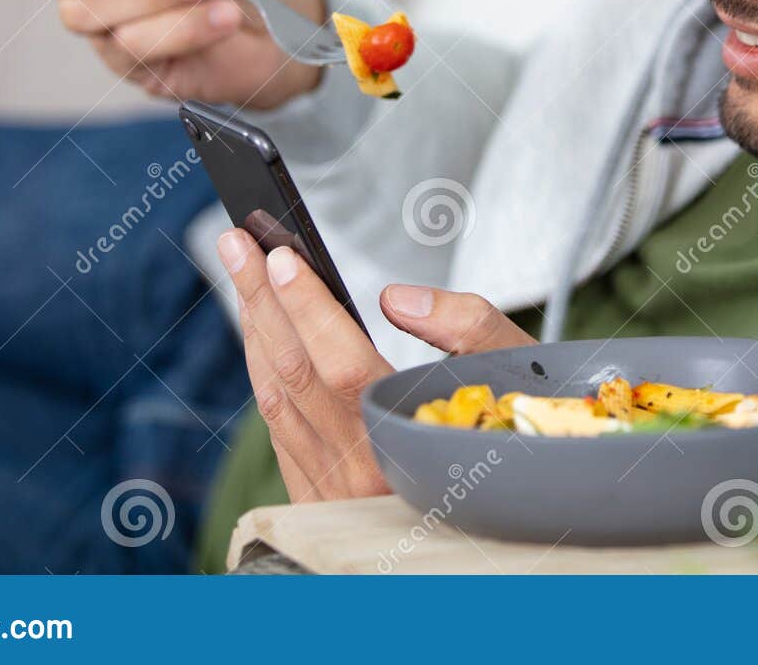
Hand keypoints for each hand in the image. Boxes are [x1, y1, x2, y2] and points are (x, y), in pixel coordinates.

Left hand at [216, 228, 534, 501]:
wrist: (511, 515)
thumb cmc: (521, 436)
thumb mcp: (517, 371)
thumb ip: (466, 325)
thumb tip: (397, 297)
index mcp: (412, 441)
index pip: (342, 364)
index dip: (307, 306)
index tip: (282, 253)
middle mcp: (365, 474)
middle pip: (294, 375)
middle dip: (260, 300)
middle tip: (236, 241)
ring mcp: (335, 494)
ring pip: (276, 402)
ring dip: (255, 332)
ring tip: (243, 273)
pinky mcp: (321, 500)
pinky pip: (280, 429)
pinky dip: (266, 373)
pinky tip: (263, 334)